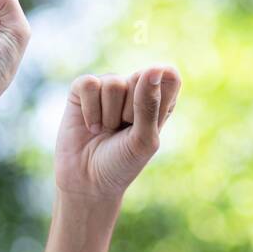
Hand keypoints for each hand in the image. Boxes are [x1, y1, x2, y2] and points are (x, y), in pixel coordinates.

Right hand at [55, 66, 180, 198]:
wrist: (87, 182)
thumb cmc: (123, 162)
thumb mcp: (143, 139)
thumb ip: (149, 105)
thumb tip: (154, 68)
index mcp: (161, 100)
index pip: (169, 75)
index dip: (157, 91)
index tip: (147, 118)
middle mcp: (136, 89)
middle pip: (141, 76)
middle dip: (132, 109)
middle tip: (125, 129)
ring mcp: (109, 88)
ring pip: (114, 83)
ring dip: (109, 115)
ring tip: (107, 130)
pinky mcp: (83, 90)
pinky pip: (89, 84)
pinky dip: (90, 110)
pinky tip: (91, 126)